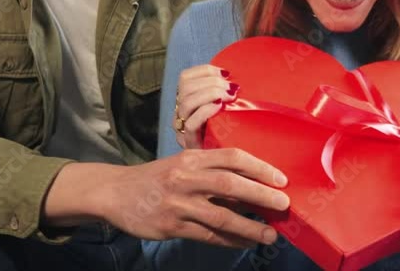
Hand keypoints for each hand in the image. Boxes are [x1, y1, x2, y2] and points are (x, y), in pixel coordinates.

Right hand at [99, 148, 289, 247]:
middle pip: (230, 184)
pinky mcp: (171, 226)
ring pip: (221, 216)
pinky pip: (207, 235)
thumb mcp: (181, 164)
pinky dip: (230, 240)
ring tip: (270, 234)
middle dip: (260, 194)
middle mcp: (185, 178)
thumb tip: (250, 188)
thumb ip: (210, 171)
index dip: (259, 167)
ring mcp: (178, 203)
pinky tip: (245, 242)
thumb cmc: (156, 177)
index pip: (231, 157)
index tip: (280, 178)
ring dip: (250, 227)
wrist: (115, 192)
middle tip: (284, 204)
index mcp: (191, 158)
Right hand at [174, 65, 238, 149]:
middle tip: (232, 89)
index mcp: (188, 103)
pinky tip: (220, 108)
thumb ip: (227, 95)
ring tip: (229, 97)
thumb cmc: (234, 137)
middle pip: (185, 87)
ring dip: (210, 93)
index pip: (185, 77)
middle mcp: (181, 115)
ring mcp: (183, 131)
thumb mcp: (228, 111)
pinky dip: (205, 110)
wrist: (232, 172)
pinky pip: (190, 123)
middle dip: (211, 81)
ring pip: (186, 102)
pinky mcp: (190, 145)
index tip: (226, 73)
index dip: (205, 70)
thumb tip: (239, 79)